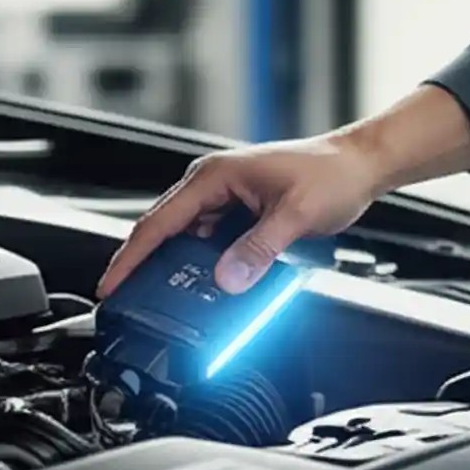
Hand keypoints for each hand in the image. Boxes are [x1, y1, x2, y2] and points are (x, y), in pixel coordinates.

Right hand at [96, 85, 469, 296]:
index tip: (110, 285)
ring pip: (186, 242)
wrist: (358, 167)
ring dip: (176, 270)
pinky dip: (204, 268)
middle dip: (142, 267)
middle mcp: (212, 185)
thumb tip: (228, 279)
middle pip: (164, 233)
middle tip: (125, 302)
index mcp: (214, 177)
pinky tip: (204, 289)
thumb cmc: (330, 174)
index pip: (158, 222)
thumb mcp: (295, 215)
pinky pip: (209, 245)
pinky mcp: (239, 213)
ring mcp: (224, 199)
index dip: (130, 257)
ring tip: (163, 303)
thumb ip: (260, 249)